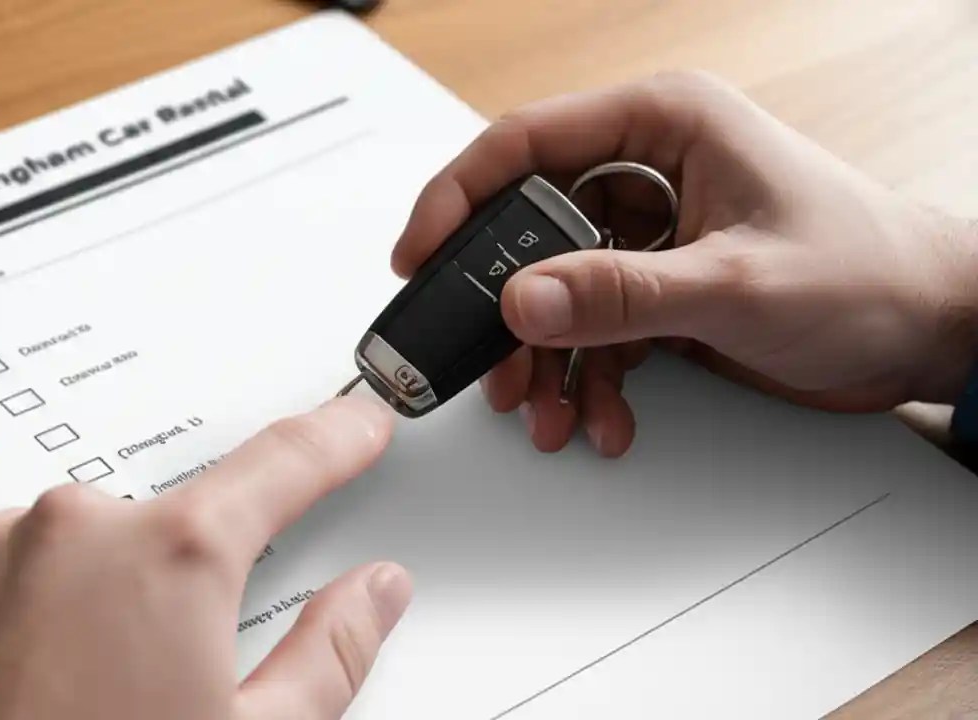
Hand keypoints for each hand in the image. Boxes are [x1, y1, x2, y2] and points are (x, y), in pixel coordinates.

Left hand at [0, 396, 410, 719]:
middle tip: (154, 674)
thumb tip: (375, 591)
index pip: (284, 464)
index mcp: (175, 558)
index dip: (334, 438)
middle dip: (171, 586)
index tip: (355, 424)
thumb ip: (328, 653)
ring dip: (80, 600)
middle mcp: (76, 528)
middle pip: (160, 529)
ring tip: (67, 694)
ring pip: (67, 550)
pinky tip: (2, 682)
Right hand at [392, 70, 977, 456]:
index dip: (458, 196)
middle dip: (508, 305)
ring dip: (546, 356)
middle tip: (489, 360)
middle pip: (530, 225)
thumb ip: (622, 293)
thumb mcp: (735, 284)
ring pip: (556, 286)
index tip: (418, 255)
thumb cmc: (871, 272)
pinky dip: (588, 374)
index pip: (526, 142)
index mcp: (664, 123)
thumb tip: (522, 297)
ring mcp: (653, 229)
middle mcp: (650, 168)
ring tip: (548, 410)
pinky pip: (594, 324)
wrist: (931, 330)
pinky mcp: (661, 281)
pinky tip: (601, 412)